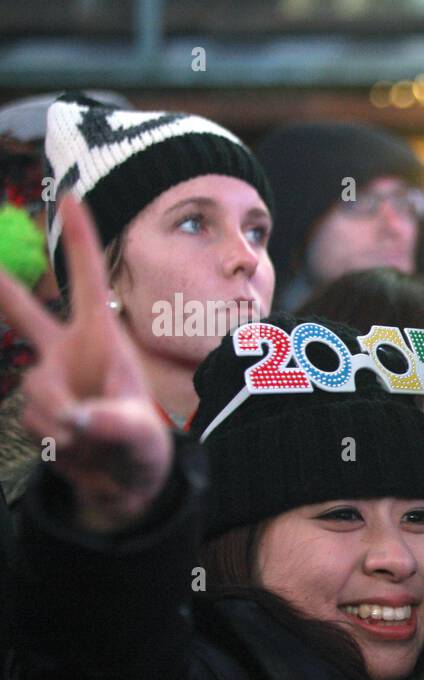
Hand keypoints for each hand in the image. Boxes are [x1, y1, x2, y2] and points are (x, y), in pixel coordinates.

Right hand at [0, 196, 169, 531]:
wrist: (123, 482)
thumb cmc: (142, 448)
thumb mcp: (140, 436)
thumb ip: (113, 424)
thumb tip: (77, 420)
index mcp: (102, 339)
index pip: (88, 282)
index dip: (78, 239)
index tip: (70, 195)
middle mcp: (69, 351)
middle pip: (22, 308)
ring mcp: (48, 376)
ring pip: (34, 389)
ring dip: (59, 417)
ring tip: (91, 435)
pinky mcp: (35, 404)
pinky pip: (31, 416)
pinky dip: (53, 436)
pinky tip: (75, 444)